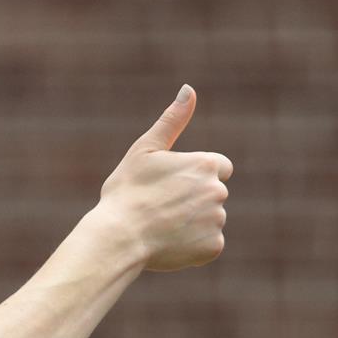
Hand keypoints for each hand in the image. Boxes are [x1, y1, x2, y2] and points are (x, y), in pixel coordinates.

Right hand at [96, 84, 230, 272]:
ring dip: (192, 223)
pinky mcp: (213, 247)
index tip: (173, 185)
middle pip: (213, 194)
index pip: (218, 167)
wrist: (119, 237)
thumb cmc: (127, 191)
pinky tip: (169, 243)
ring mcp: (217, 221)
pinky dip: (193, 246)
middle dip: (194, 200)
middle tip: (161, 207)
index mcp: (206, 164)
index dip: (194, 175)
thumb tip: (189, 90)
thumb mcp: (146, 149)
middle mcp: (218, 191)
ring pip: (209, 220)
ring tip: (162, 226)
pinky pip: (208, 244)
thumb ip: (172, 120)